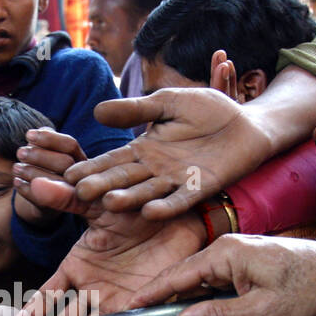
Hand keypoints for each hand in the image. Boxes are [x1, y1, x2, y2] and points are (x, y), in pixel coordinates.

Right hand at [8, 200, 207, 315]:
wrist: (178, 214)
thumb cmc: (137, 206)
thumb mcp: (98, 203)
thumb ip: (68, 199)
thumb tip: (35, 183)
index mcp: (77, 266)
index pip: (47, 295)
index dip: (30, 314)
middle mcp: (92, 289)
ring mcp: (114, 302)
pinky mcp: (138, 308)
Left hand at [12, 129, 86, 224]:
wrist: (45, 198)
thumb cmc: (46, 167)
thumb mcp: (47, 151)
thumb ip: (46, 139)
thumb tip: (41, 130)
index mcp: (80, 159)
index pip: (70, 145)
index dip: (49, 138)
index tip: (28, 134)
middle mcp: (81, 177)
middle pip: (65, 163)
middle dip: (39, 156)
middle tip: (20, 152)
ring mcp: (71, 196)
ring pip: (55, 182)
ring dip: (31, 172)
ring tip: (15, 167)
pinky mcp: (56, 211)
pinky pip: (42, 201)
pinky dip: (26, 190)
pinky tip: (16, 182)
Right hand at [65, 88, 266, 217]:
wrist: (247, 122)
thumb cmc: (208, 110)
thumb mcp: (167, 103)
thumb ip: (136, 110)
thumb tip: (96, 111)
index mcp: (144, 150)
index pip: (112, 160)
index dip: (92, 167)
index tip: (68, 175)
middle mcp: (156, 170)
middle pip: (124, 179)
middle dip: (103, 185)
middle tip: (79, 193)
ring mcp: (177, 182)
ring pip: (148, 192)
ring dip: (130, 199)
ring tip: (109, 203)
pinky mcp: (200, 189)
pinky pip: (180, 201)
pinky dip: (166, 207)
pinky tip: (150, 212)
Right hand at [127, 233, 315, 315]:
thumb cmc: (306, 290)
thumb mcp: (260, 312)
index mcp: (224, 254)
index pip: (175, 277)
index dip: (150, 296)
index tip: (128, 310)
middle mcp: (226, 252)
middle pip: (191, 292)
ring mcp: (238, 261)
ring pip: (210, 299)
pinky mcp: (249, 271)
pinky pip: (227, 297)